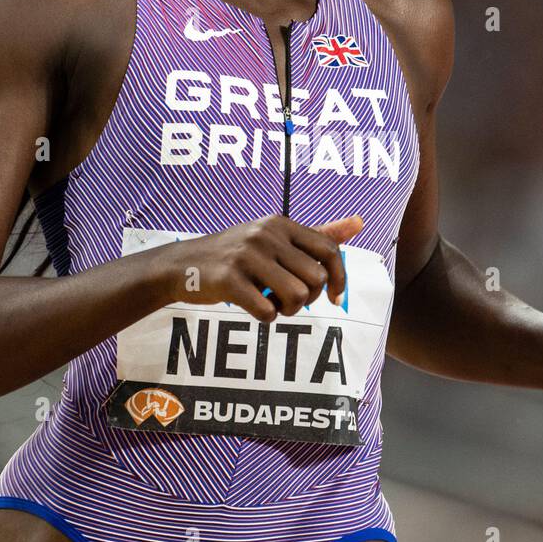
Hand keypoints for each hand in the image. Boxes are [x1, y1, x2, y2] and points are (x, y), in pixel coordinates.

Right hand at [158, 214, 363, 322]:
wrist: (183, 265)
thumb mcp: (274, 237)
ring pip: (296, 297)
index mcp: (280, 224)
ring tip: (272, 303)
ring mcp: (247, 256)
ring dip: (288, 311)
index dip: (339, 278)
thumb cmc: (238, 255)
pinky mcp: (230, 280)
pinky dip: (266, 318)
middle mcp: (266, 235)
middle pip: (315, 280)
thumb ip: (316, 234)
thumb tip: (359, 223)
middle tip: (288, 299)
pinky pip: (268, 312)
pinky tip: (254, 307)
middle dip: (307, 299)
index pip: (329, 250)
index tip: (334, 297)